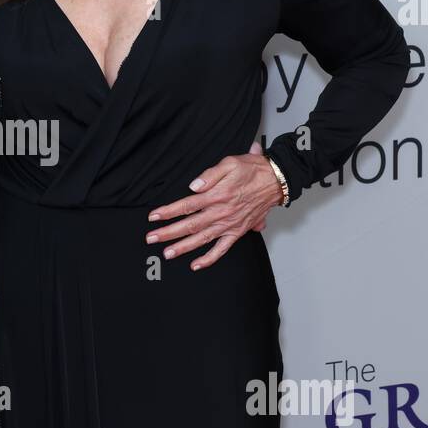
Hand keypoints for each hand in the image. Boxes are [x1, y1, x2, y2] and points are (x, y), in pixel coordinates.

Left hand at [145, 143, 283, 270]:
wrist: (275, 180)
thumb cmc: (252, 170)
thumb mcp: (230, 163)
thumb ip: (210, 175)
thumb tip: (194, 186)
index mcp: (217, 195)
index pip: (187, 205)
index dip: (168, 212)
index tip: (154, 217)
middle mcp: (221, 212)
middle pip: (190, 225)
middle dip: (169, 233)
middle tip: (151, 238)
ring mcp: (229, 224)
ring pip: (202, 239)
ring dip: (183, 247)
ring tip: (167, 253)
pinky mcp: (237, 231)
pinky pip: (222, 249)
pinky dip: (209, 258)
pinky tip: (196, 264)